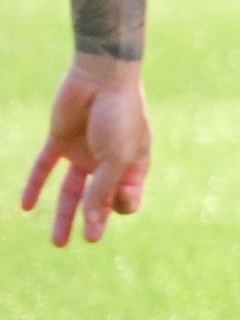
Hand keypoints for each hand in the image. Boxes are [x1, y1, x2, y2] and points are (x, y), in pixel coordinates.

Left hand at [23, 57, 149, 245]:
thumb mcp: (117, 159)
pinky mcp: (60, 142)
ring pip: (72, 192)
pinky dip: (35, 187)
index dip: (120, 208)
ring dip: (65, 216)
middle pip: (99, 201)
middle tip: (85, 241)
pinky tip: (26, 206)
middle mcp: (108, 163)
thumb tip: (92, 225)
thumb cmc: (121, 117)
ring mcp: (83, 153)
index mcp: (133, 166)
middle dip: (93, 222)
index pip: (127, 200)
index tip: (114, 204)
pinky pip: (45, 169)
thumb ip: (103, 192)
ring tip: (59, 243)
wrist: (101, 77)